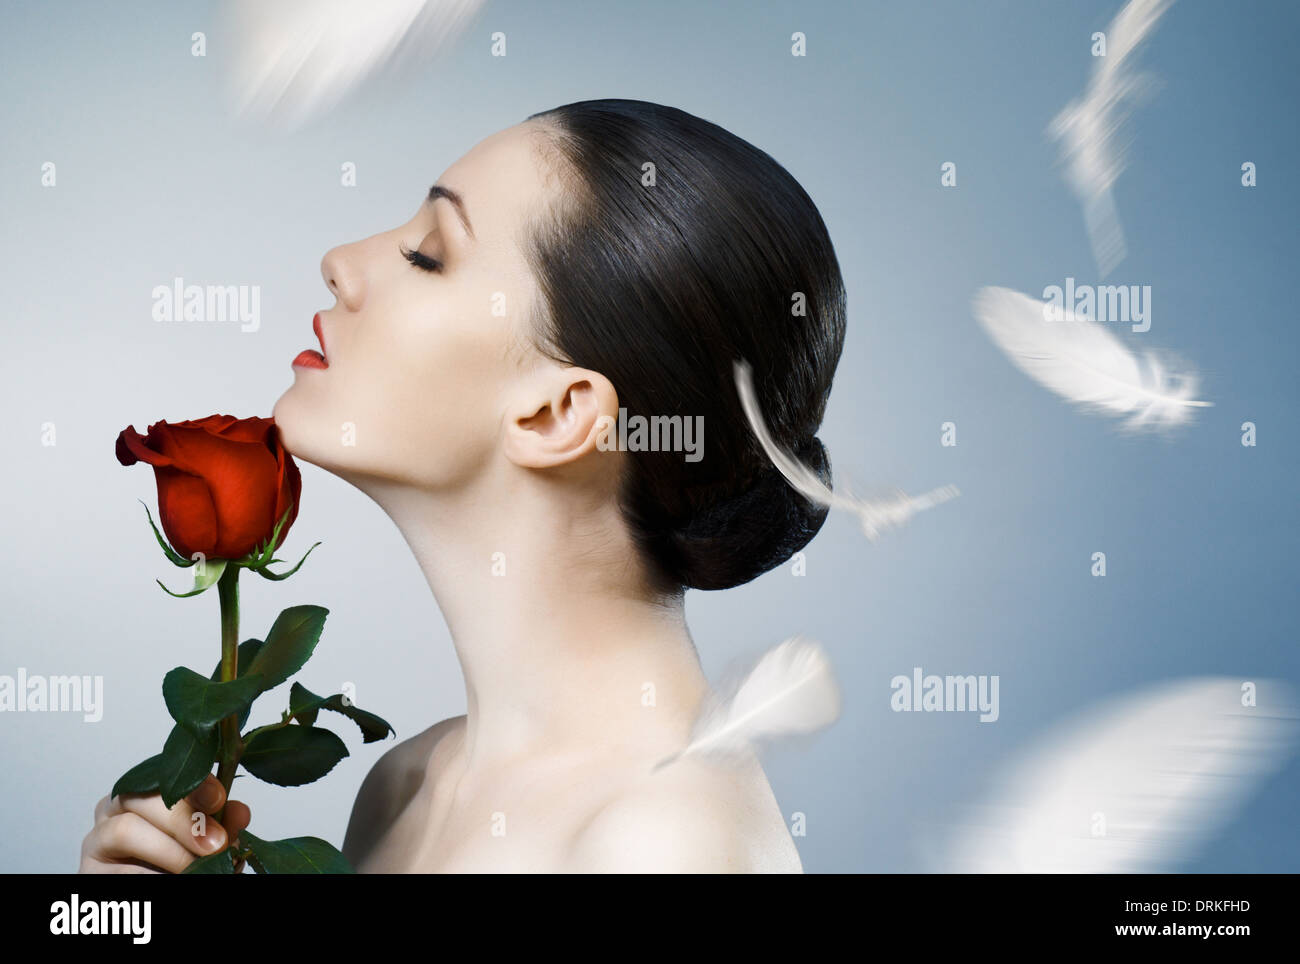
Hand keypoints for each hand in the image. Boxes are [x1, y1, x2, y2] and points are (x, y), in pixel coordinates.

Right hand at [79, 774, 250, 872]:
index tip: (220, 799)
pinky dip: (151, 875)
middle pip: (142, 797)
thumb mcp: (204, 840)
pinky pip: (118, 869)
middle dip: (183, 820)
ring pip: (124, 830)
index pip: (168, 773)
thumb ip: (221, 825)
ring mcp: (97, 838)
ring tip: (195, 868)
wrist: (145, 902)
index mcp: (146, 790)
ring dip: (168, 851)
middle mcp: (116, 807)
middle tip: (215, 844)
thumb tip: (240, 813)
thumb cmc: (176, 862)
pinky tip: (172, 879)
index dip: (194, 783)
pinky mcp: (88, 871)